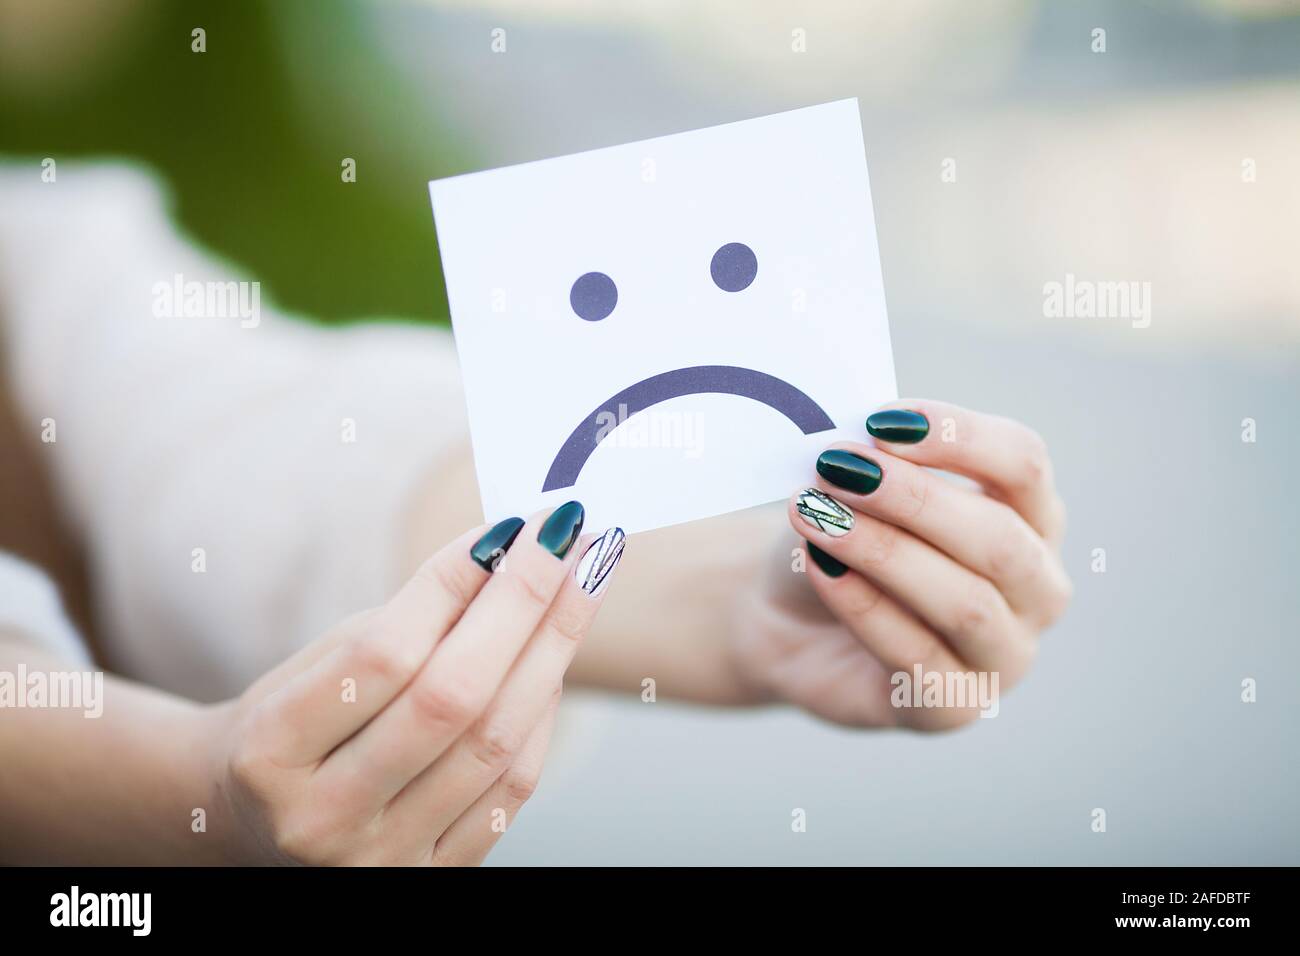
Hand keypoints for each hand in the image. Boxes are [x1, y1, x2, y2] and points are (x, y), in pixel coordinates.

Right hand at [206, 505, 624, 864]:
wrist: (255, 826)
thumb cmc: (290, 727)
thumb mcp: (314, 667)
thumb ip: (402, 625)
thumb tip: (508, 556)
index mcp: (269, 753)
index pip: (384, 653)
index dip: (454, 582)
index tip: (508, 526)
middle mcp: (321, 818)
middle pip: (453, 698)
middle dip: (523, 603)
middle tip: (567, 537)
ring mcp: (382, 859)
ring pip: (496, 743)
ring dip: (552, 650)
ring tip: (581, 583)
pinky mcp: (434, 877)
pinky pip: (512, 789)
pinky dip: (542, 715)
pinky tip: (554, 657)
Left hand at [730, 400, 1070, 729]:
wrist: (783, 615)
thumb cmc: (840, 536)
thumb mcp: (858, 487)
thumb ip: (873, 461)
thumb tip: (861, 447)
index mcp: (1031, 516)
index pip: (1024, 463)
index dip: (959, 436)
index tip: (880, 421)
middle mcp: (1036, 587)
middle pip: (998, 537)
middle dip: (914, 498)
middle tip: (838, 467)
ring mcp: (1005, 655)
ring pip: (965, 602)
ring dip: (885, 551)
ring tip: (817, 514)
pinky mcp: (953, 706)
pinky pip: (919, 658)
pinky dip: (865, 606)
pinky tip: (822, 568)